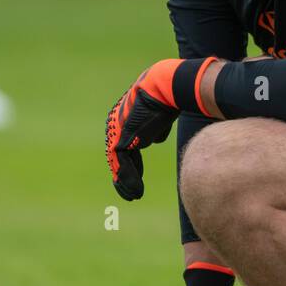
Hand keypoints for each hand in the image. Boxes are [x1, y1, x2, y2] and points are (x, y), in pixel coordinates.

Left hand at [105, 57, 215, 199]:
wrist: (164, 89)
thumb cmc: (168, 98)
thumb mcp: (162, 118)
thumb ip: (156, 129)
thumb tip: (157, 139)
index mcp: (126, 121)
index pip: (126, 148)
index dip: (132, 165)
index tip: (137, 178)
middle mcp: (117, 127)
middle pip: (119, 157)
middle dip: (125, 176)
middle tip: (130, 192)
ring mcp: (117, 133)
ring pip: (119, 164)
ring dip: (126, 182)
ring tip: (133, 197)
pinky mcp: (121, 139)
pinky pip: (122, 164)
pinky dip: (129, 179)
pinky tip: (135, 191)